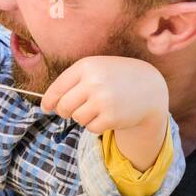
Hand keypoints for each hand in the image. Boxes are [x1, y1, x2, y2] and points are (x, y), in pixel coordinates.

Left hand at [41, 56, 169, 168]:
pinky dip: (96, 125)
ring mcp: (103, 99)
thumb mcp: (95, 70)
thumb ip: (72, 82)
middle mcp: (93, 82)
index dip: (49, 101)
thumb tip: (49, 104)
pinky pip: (91, 128)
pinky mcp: (111, 117)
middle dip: (64, 112)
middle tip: (73, 111)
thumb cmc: (115, 78)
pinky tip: (108, 115)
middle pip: (64, 106)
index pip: (57, 88)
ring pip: (77, 118)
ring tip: (98, 108)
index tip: (46, 107)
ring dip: (83, 117)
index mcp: (86, 66)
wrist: (148, 87)